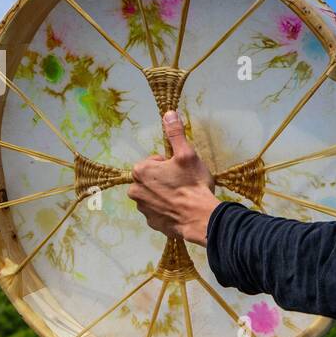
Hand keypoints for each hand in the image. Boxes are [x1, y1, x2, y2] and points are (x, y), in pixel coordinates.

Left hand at [127, 111, 220, 245]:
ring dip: (164, 194)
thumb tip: (168, 113)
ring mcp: (143, 209)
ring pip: (153, 195)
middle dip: (164, 179)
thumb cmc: (192, 184)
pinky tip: (180, 209)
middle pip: (151, 179)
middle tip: (182, 184)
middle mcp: (135, 190)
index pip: (154, 161)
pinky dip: (166, 210)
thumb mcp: (186, 154)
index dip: (169, 164)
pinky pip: (157, 212)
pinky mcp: (151, 223)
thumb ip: (175, 133)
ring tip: (182, 197)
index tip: (180, 171)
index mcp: (140, 171)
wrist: (200, 218)